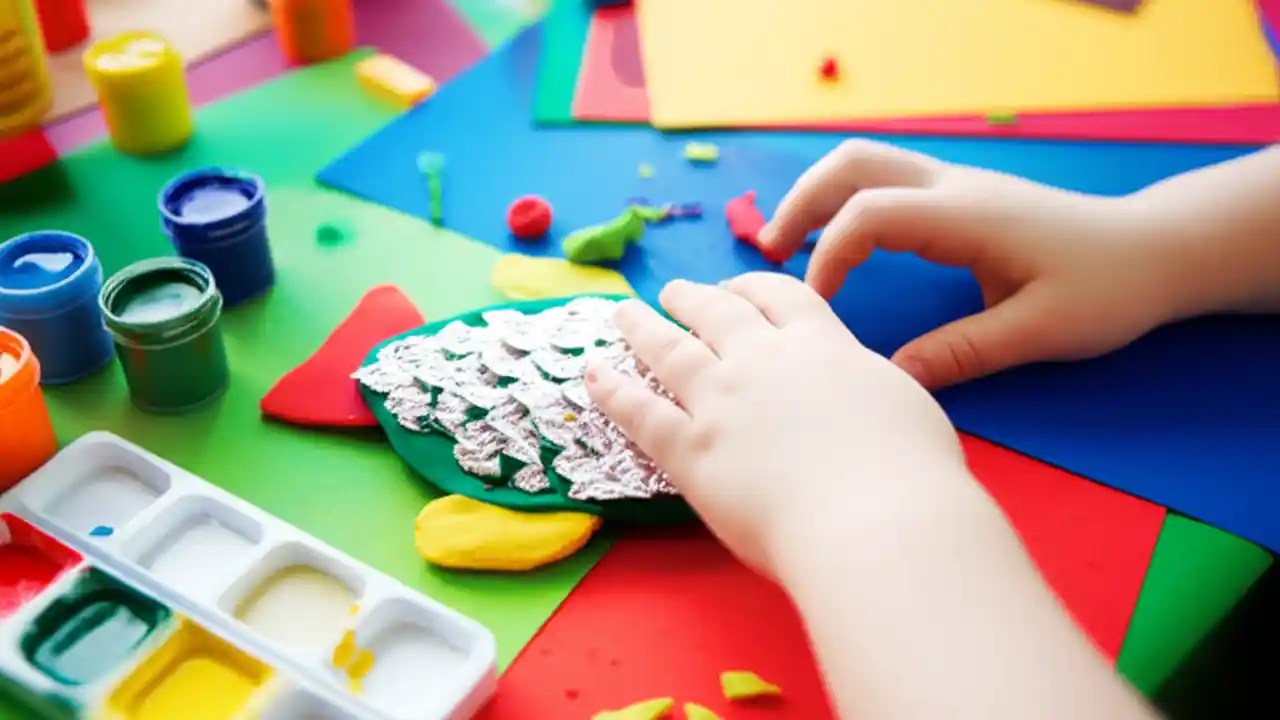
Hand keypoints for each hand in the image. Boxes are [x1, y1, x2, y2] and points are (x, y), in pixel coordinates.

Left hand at [586, 274, 968, 575]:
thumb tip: (861, 385)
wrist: (875, 522)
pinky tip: (592, 372)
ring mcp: (721, 402)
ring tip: (623, 313)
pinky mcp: (690, 450)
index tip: (738, 288)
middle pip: (717, 312)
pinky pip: (639, 412)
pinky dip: (611, 389)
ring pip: (669, 350)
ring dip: (643, 327)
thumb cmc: (909, 473)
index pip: (780, 297)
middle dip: (693, 298)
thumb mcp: (904, 404)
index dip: (754, 288)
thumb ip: (868, 385)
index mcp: (821, 345)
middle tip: (674, 292)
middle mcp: (763, 361)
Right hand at [759, 140, 1186, 388]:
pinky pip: (884, 182)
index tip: (817, 310)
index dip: (829, 258)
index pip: (869, 215)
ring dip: (817, 199)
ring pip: (864, 164)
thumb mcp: (1040, 331)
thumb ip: (964, 353)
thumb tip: (892, 376)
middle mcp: (953, 188)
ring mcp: (955, 186)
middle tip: (768, 255)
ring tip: (785, 247)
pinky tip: (835, 247)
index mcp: (967, 215)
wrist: (1156, 250)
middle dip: (800, 204)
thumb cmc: (1108, 289)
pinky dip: (844, 206)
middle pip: (852, 165)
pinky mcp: (959, 198)